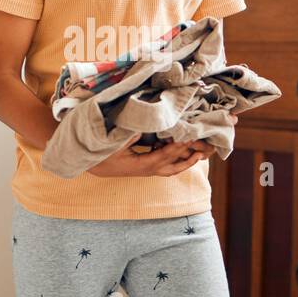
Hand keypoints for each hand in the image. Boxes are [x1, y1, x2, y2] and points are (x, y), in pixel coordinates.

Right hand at [87, 136, 215, 177]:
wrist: (93, 166)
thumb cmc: (102, 153)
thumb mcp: (115, 143)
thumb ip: (131, 134)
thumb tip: (148, 126)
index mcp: (142, 165)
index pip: (165, 155)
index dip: (178, 146)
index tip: (189, 136)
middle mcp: (148, 170)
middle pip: (175, 165)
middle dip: (190, 155)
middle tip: (204, 144)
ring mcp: (148, 170)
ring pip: (173, 169)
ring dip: (187, 161)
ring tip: (201, 152)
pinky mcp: (146, 167)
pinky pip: (166, 165)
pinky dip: (177, 158)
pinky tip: (182, 147)